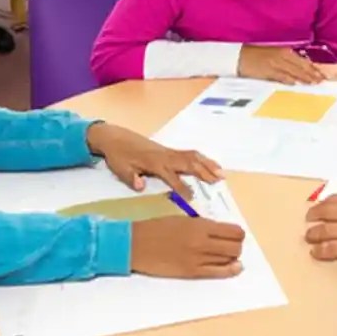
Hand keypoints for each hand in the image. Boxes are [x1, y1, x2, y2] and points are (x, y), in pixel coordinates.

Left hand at [86, 123, 222, 197]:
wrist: (115, 138)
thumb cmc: (118, 155)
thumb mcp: (120, 169)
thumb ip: (130, 178)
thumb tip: (140, 186)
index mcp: (154, 163)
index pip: (171, 176)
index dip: (181, 187)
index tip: (192, 198)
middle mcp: (165, 156)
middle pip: (188, 163)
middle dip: (204, 172)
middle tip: (219, 180)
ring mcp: (168, 152)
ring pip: (192, 156)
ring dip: (207, 164)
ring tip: (221, 173)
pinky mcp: (168, 150)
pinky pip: (188, 153)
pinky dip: (202, 158)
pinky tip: (209, 164)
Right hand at [131, 217, 244, 278]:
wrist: (137, 244)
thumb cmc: (157, 228)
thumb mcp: (183, 219)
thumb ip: (202, 225)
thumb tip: (220, 232)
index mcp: (201, 225)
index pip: (233, 231)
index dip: (238, 234)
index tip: (235, 235)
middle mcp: (203, 241)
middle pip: (235, 247)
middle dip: (237, 246)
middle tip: (231, 246)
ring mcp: (198, 258)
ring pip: (230, 260)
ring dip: (232, 257)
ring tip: (227, 256)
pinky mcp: (192, 272)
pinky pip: (218, 273)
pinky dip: (230, 270)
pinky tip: (234, 267)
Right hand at [239, 45, 326, 84]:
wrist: (238, 57)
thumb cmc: (255, 57)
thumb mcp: (273, 55)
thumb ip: (286, 61)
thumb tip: (298, 71)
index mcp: (283, 51)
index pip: (302, 60)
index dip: (312, 68)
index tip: (321, 73)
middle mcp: (281, 56)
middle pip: (300, 66)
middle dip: (312, 73)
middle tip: (321, 80)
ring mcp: (274, 63)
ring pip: (293, 71)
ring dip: (304, 77)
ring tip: (313, 83)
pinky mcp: (267, 71)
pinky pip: (281, 76)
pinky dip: (289, 79)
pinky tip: (296, 83)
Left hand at [305, 194, 336, 260]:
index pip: (333, 200)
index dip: (322, 204)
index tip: (318, 206)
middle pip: (323, 214)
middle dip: (313, 217)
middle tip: (308, 220)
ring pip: (323, 232)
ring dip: (312, 234)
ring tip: (308, 237)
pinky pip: (331, 249)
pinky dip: (320, 250)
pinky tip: (315, 252)